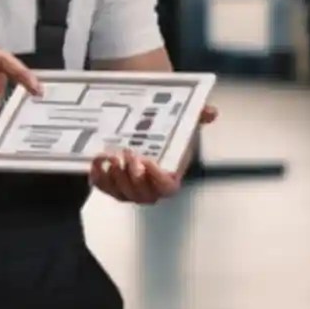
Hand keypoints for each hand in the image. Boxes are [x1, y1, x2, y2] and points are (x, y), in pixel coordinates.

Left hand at [90, 105, 218, 203]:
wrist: (144, 124)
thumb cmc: (165, 128)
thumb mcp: (184, 119)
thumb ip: (197, 116)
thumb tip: (210, 112)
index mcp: (169, 176)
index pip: (167, 188)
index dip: (157, 179)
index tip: (148, 160)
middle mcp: (150, 187)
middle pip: (143, 196)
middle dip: (133, 178)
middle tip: (127, 155)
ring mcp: (129, 188)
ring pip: (122, 194)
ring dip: (115, 179)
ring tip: (112, 157)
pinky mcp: (111, 182)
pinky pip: (104, 187)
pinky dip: (99, 178)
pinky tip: (99, 160)